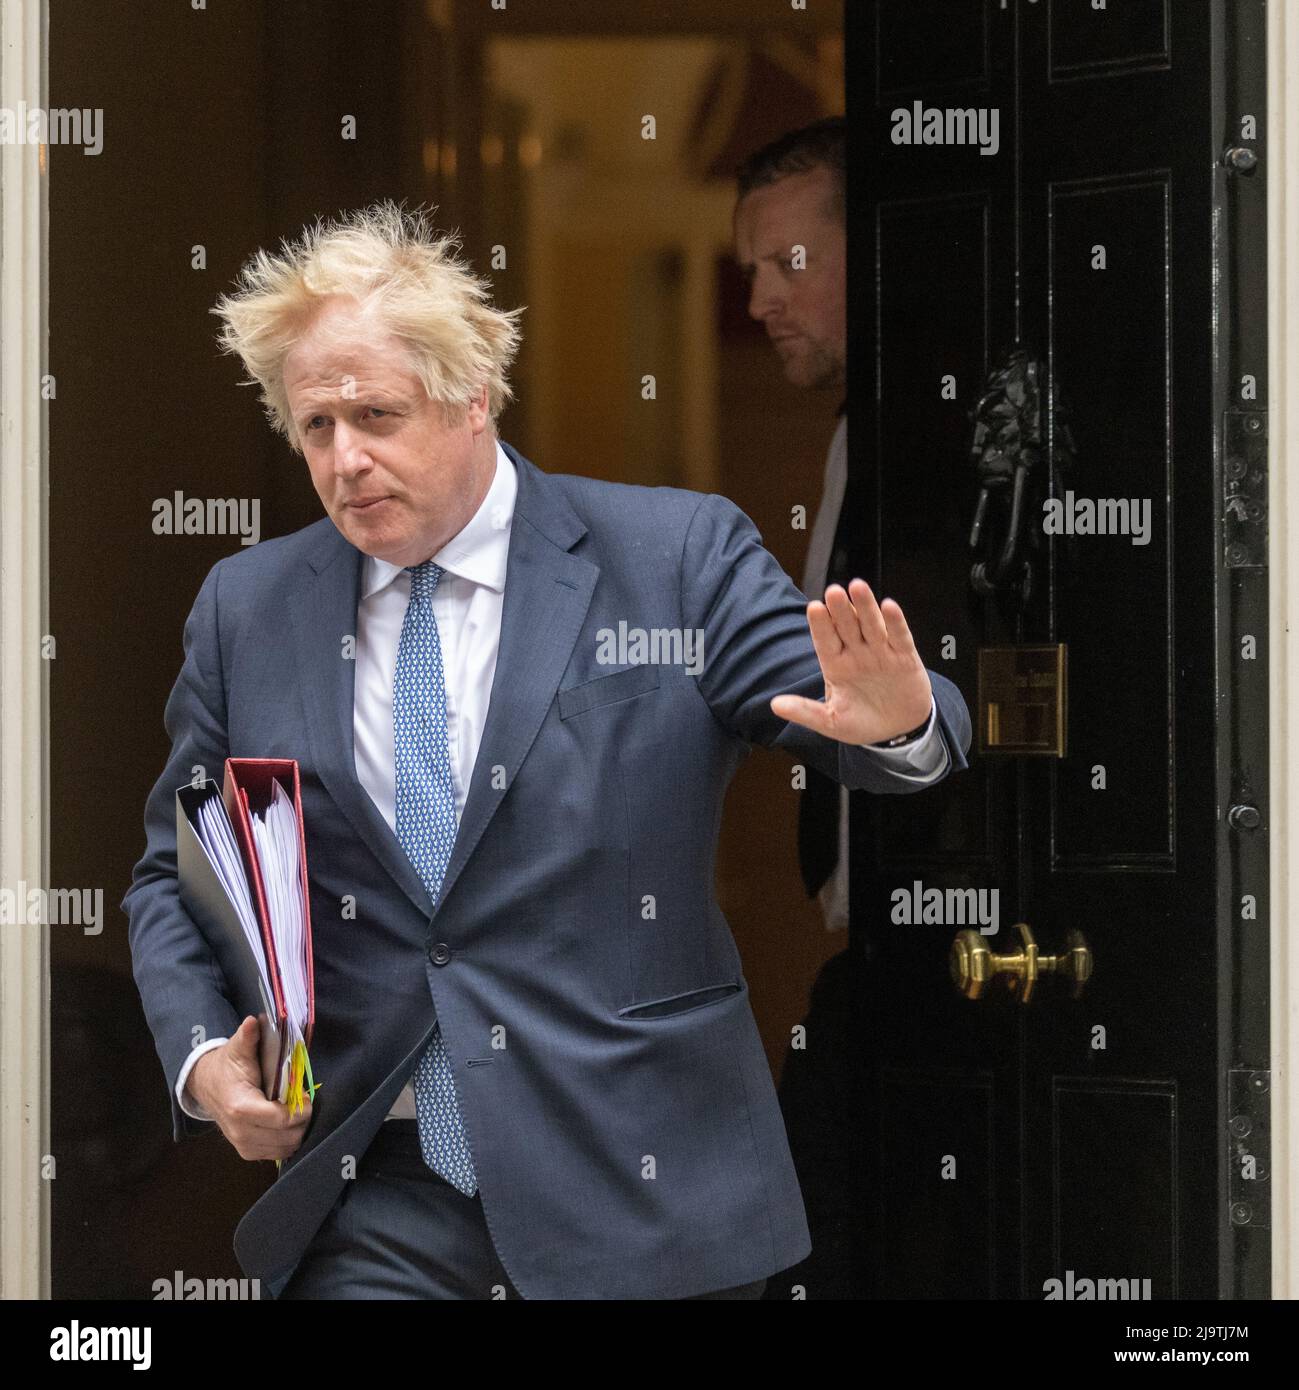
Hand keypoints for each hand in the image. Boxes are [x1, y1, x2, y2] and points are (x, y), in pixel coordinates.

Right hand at [187, 1014, 310, 1161]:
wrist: (206, 1086)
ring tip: (295, 1110)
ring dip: (297, 1130)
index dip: (301, 1108)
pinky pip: (277, 1153)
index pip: (282, 1119)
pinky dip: (287, 1140)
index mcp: (241, 1108)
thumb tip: (253, 1021)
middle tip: (302, 1100)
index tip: (304, 1093)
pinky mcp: (247, 1152)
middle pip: (289, 1136)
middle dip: (302, 1118)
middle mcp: (241, 1132)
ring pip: (286, 1148)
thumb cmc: (227, 1066)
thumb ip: (248, 1037)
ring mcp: (244, 1146)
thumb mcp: (237, 1048)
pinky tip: (287, 1122)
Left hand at [771, 579, 932, 744]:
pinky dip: (895, 622)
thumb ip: (805, 712)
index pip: (825, 641)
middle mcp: (857, 653)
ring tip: (858, 587)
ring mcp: (880, 652)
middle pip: (846, 626)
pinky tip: (889, 606)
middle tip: (833, 591)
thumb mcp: (831, 722)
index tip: (814, 608)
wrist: (898, 731)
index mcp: (836, 665)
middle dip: (840, 609)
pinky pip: (899, 636)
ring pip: (871, 625)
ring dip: (866, 607)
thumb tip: (774, 705)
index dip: (820, 625)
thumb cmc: (863, 723)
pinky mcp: (904, 657)